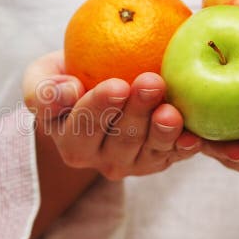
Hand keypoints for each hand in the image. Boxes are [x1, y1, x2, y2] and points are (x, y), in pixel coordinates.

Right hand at [24, 50, 200, 180]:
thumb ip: (42, 89)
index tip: (116, 85)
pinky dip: (188, 148)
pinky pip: (176, 155)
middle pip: (120, 139)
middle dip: (137, 112)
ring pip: (149, 150)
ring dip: (163, 131)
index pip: (81, 127)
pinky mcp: (161, 160)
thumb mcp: (41, 77)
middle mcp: (100, 159)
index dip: (98, 107)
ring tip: (172, 110)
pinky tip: (197, 137)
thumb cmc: (69, 76)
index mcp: (69, 141)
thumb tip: (69, 91)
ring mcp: (133, 162)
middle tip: (152, 82)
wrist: (100, 82)